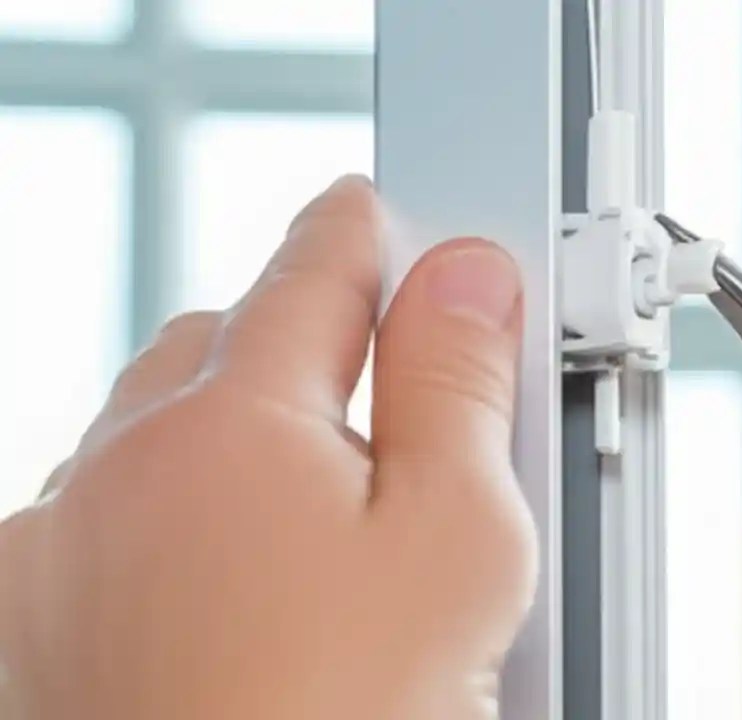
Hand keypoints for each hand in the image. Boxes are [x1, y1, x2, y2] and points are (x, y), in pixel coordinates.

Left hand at [0, 176, 535, 719]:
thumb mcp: (457, 545)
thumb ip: (463, 385)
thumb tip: (467, 279)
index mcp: (228, 426)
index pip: (315, 267)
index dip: (370, 230)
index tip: (394, 218)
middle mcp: (117, 470)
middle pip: (226, 344)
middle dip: (307, 350)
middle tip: (394, 417)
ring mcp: (60, 550)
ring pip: (159, 433)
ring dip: (237, 441)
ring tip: (326, 535)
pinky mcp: (36, 622)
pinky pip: (110, 518)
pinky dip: (177, 520)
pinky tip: (244, 598)